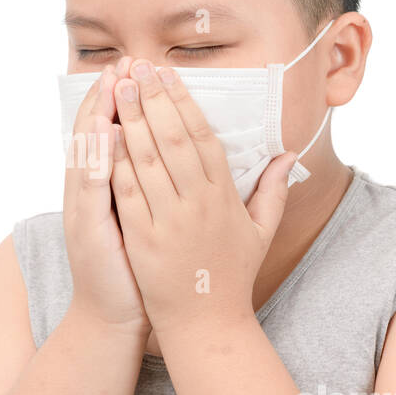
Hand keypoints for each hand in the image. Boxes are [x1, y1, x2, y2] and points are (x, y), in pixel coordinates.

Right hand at [61, 57, 150, 336]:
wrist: (111, 316)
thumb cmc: (135, 270)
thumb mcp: (144, 222)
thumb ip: (155, 187)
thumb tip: (175, 156)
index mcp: (107, 187)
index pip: (111, 132)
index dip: (121, 100)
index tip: (136, 68)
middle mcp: (89, 191)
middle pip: (96, 132)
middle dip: (110, 95)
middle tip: (123, 61)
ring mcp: (84, 208)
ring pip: (88, 151)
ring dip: (99, 115)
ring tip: (112, 83)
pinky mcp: (88, 228)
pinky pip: (91, 187)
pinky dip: (95, 158)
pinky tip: (104, 133)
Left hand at [108, 59, 296, 341]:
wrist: (207, 327)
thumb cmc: (231, 278)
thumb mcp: (261, 234)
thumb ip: (273, 191)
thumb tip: (290, 156)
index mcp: (224, 197)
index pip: (203, 137)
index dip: (183, 102)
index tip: (168, 74)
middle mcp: (198, 204)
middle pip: (174, 139)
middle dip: (154, 99)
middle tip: (138, 67)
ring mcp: (170, 221)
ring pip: (148, 160)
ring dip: (131, 120)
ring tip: (118, 88)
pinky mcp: (144, 240)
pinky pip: (128, 194)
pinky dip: (116, 163)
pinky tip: (104, 136)